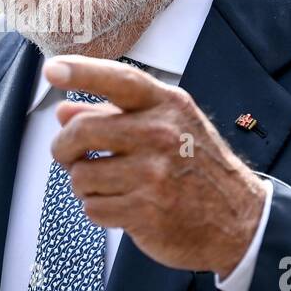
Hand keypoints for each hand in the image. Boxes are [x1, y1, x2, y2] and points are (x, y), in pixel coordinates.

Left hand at [45, 55, 267, 276]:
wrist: (239, 220)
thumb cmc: (196, 168)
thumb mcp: (167, 128)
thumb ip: (113, 116)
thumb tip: (63, 112)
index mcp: (167, 106)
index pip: (119, 80)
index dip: (81, 73)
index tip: (51, 70)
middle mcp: (161, 135)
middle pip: (82, 132)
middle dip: (63, 147)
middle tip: (67, 156)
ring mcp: (154, 175)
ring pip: (82, 175)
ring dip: (85, 185)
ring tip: (109, 186)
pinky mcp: (146, 212)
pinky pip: (93, 207)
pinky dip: (98, 209)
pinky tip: (122, 206)